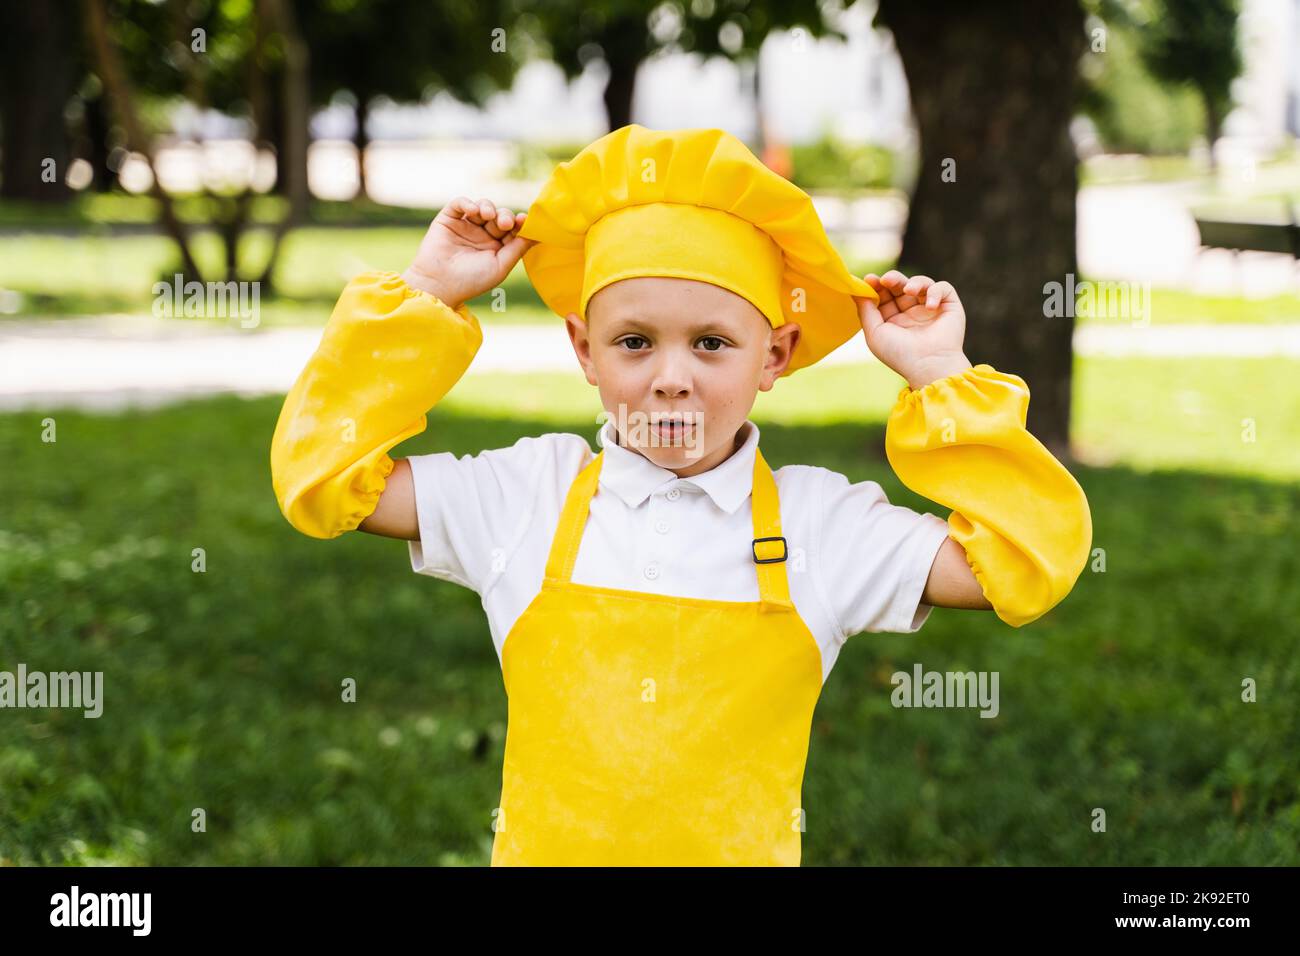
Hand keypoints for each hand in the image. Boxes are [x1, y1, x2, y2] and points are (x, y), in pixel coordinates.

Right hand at [401, 196, 535, 310]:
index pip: (512, 229)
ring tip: (488, 215)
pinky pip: (459, 204)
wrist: (439, 284)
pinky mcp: (448, 219)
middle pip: (499, 216)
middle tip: (504, 223)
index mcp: (497, 247)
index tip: (523, 220)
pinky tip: (473, 211)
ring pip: (482, 207)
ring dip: (488, 207)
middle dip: (504, 216)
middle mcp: (482, 235)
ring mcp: (465, 226)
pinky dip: (467, 203)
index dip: (518, 222)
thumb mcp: (501, 265)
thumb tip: (538, 234)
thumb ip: (519, 248)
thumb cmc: (472, 280)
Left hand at [857, 270, 971, 389]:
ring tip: (909, 290)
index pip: (885, 296)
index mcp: (894, 320)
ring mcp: (930, 309)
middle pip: (901, 286)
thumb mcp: (875, 333)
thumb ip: (865, 310)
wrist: (929, 365)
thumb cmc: (900, 354)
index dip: (877, 286)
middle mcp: (912, 314)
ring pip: (922, 283)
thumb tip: (856, 289)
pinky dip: (936, 291)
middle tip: (887, 280)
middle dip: (893, 279)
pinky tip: (929, 306)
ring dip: (915, 282)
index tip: (870, 279)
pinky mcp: (949, 306)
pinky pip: (943, 288)